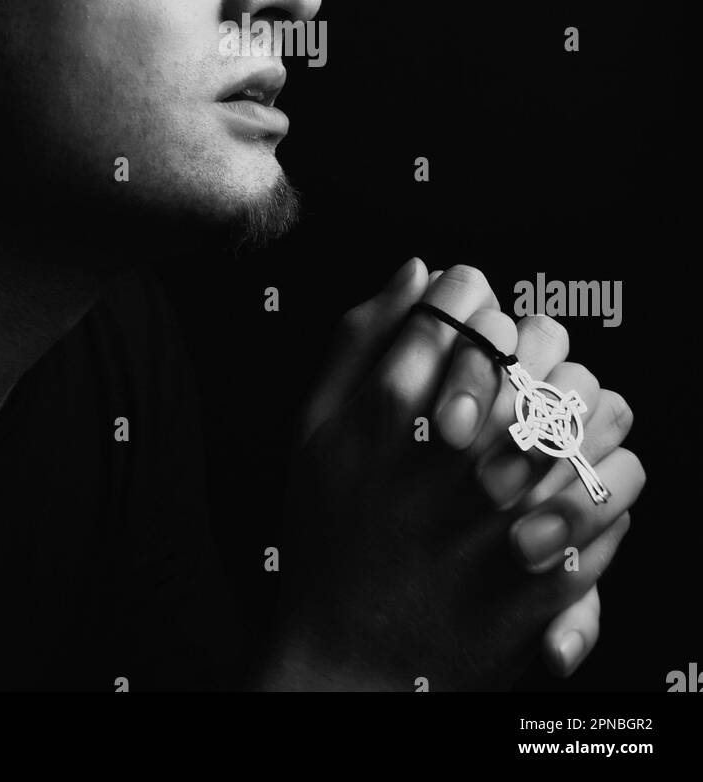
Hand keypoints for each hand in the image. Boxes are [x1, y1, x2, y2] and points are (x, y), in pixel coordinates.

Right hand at [260, 261, 643, 690]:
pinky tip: (573, 484)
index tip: (469, 317)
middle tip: (514, 377)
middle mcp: (460, 444)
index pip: (465, 298)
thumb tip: (415, 270)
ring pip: (594, 401)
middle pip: (540, 338)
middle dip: (532, 347)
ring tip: (550, 428)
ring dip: (579, 404)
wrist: (350, 665)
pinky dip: (608, 474)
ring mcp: (514, 502)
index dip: (471, 297)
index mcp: (394, 404)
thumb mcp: (313, 430)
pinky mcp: (555, 560)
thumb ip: (359, 339)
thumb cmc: (330, 542)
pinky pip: (620, 482)